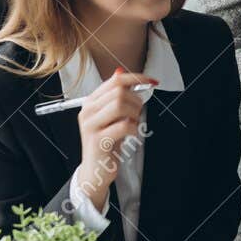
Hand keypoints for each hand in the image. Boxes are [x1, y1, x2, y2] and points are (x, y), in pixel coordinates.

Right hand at [74, 68, 157, 209]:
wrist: (96, 169)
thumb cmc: (107, 142)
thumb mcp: (111, 116)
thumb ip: (115, 95)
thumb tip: (120, 72)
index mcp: (91, 102)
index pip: (115, 81)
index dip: (136, 78)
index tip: (152, 81)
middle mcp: (87, 111)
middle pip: (118, 91)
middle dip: (136, 100)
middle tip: (138, 113)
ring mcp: (90, 125)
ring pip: (119, 104)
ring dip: (134, 113)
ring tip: (133, 124)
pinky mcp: (97, 140)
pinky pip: (123, 125)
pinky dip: (134, 128)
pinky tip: (132, 134)